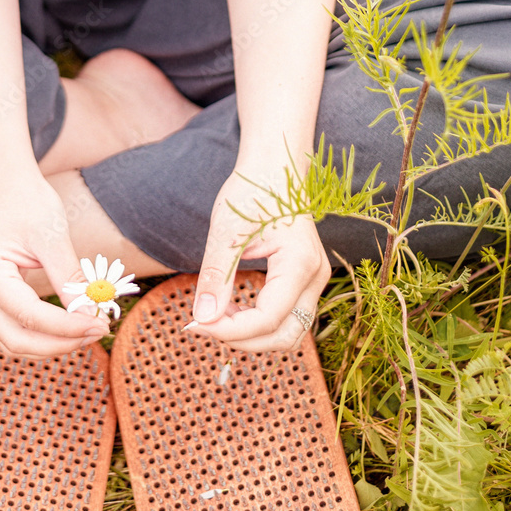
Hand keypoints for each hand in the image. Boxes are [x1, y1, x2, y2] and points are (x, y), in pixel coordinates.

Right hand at [0, 171, 109, 356]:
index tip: (102, 324)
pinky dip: (41, 335)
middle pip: (17, 340)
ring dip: (52, 344)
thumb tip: (93, 316)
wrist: (3, 186)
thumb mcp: (53, 238)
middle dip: (61, 343)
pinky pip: (13, 329)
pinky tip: (71, 326)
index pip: (30, 316)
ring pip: (13, 341)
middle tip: (99, 332)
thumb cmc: (27, 203)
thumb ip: (70, 280)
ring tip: (88, 330)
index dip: (69, 327)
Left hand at [188, 168, 330, 351]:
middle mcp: (315, 277)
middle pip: (285, 336)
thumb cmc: (251, 192)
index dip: (230, 330)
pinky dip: (258, 324)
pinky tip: (228, 310)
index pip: (268, 318)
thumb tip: (202, 318)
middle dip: (241, 340)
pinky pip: (285, 318)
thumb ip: (217, 276)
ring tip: (215, 318)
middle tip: (201, 326)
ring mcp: (313, 281)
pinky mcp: (303, 282)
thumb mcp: (226, 231)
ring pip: (289, 333)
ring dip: (251, 336)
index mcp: (299, 263)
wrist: (274, 170)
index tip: (195, 324)